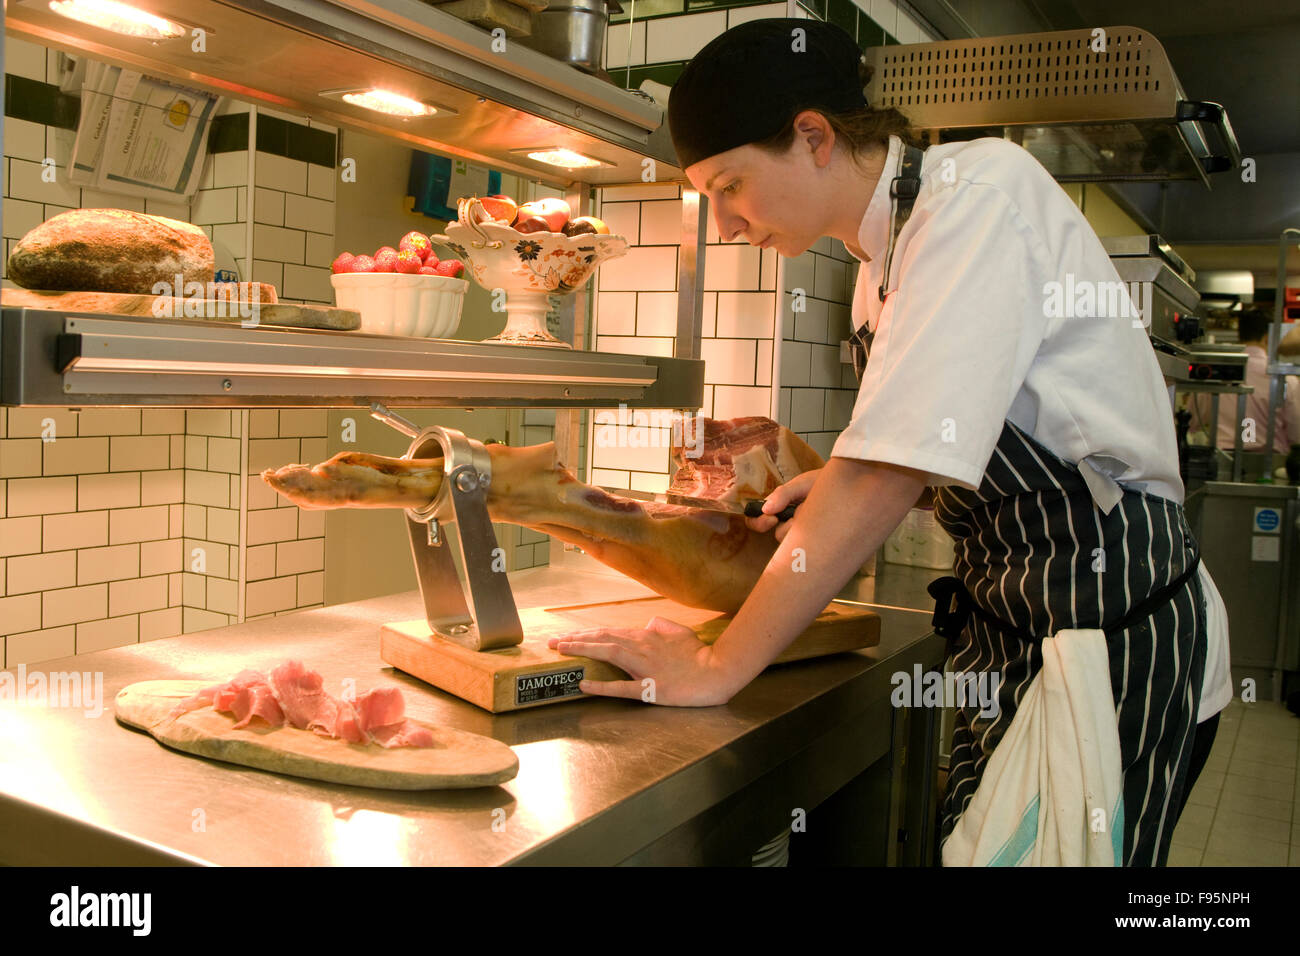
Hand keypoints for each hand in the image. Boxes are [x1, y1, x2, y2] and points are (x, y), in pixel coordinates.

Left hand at [547, 616, 734, 705]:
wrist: (717, 670)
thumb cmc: (700, 654)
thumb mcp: (680, 631)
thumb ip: (661, 625)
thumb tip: (647, 623)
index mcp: (647, 636)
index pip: (609, 632)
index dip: (585, 633)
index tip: (566, 635)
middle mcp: (641, 647)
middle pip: (602, 639)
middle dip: (574, 639)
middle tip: (552, 642)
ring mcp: (645, 667)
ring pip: (607, 653)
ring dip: (582, 650)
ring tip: (561, 651)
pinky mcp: (651, 687)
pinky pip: (621, 687)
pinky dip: (600, 685)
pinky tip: (584, 684)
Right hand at [745, 467, 821, 541]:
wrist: (847, 487)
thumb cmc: (820, 483)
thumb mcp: (801, 484)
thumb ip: (783, 494)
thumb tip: (766, 509)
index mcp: (777, 507)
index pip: (756, 520)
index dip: (758, 523)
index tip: (772, 519)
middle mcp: (786, 522)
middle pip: (779, 535)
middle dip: (791, 526)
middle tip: (801, 515)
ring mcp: (801, 532)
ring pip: (796, 541)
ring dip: (807, 526)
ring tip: (819, 511)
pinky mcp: (815, 539)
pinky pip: (810, 543)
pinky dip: (817, 532)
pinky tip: (824, 522)